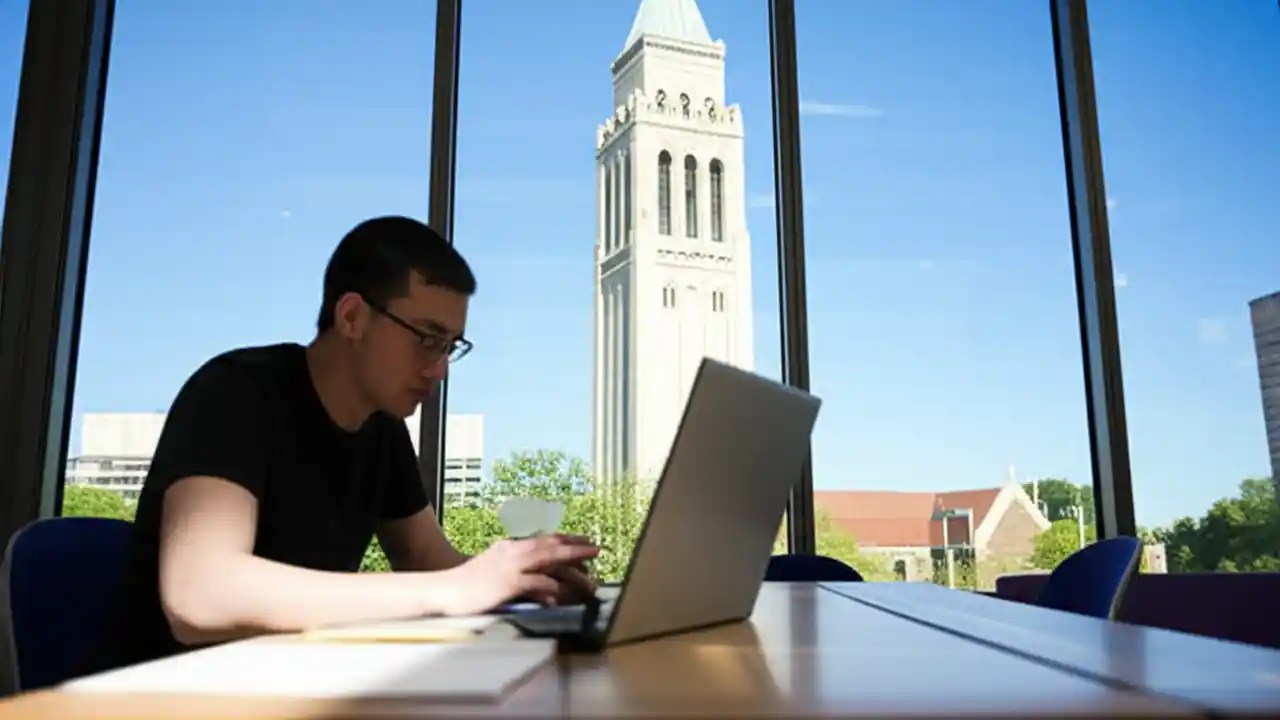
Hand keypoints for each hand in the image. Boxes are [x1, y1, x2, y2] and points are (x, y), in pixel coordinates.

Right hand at [437, 534, 598, 614]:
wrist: (443, 590)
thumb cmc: (467, 585)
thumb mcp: (494, 570)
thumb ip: (518, 573)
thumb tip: (543, 585)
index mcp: (510, 547)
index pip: (544, 539)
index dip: (567, 539)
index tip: (585, 541)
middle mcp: (512, 552)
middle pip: (551, 546)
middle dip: (576, 548)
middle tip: (597, 549)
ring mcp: (510, 566)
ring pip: (548, 561)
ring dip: (571, 570)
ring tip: (589, 580)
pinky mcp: (507, 583)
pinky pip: (535, 583)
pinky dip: (550, 589)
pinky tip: (559, 598)